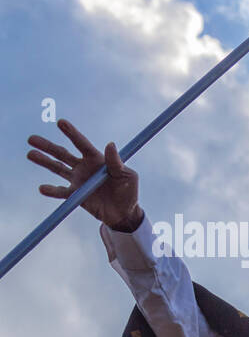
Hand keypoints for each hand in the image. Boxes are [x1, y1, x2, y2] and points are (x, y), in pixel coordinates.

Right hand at [27, 120, 141, 230]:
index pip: (81, 144)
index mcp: (96, 159)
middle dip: (47, 146)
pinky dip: (52, 190)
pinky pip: (61, 192)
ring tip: (31, 154)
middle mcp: (84, 167)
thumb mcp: (127, 176)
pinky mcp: (76, 194)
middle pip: (63, 154)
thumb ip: (116, 162)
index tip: (61, 123)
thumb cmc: (128, 191)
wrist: (124, 213)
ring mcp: (78, 180)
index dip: (72, 133)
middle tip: (31, 139)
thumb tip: (110, 144)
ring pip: (57, 168)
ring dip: (44, 162)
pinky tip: (42, 188)